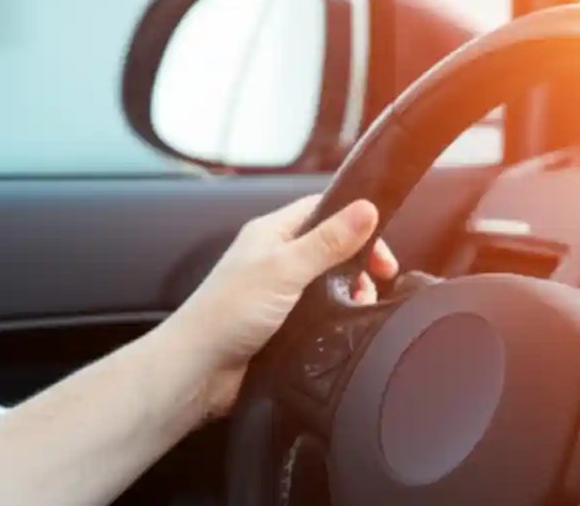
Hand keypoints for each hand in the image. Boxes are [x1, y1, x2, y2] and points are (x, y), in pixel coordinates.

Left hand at [159, 196, 397, 419]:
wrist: (197, 371)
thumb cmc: (228, 313)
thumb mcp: (285, 269)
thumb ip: (328, 241)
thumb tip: (368, 208)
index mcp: (271, 233)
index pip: (323, 210)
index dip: (357, 221)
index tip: (382, 249)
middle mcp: (275, 259)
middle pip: (331, 248)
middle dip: (359, 264)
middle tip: (379, 283)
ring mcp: (279, 293)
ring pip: (329, 284)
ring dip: (350, 294)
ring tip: (361, 308)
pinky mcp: (283, 325)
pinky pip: (320, 314)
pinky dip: (336, 319)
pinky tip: (345, 330)